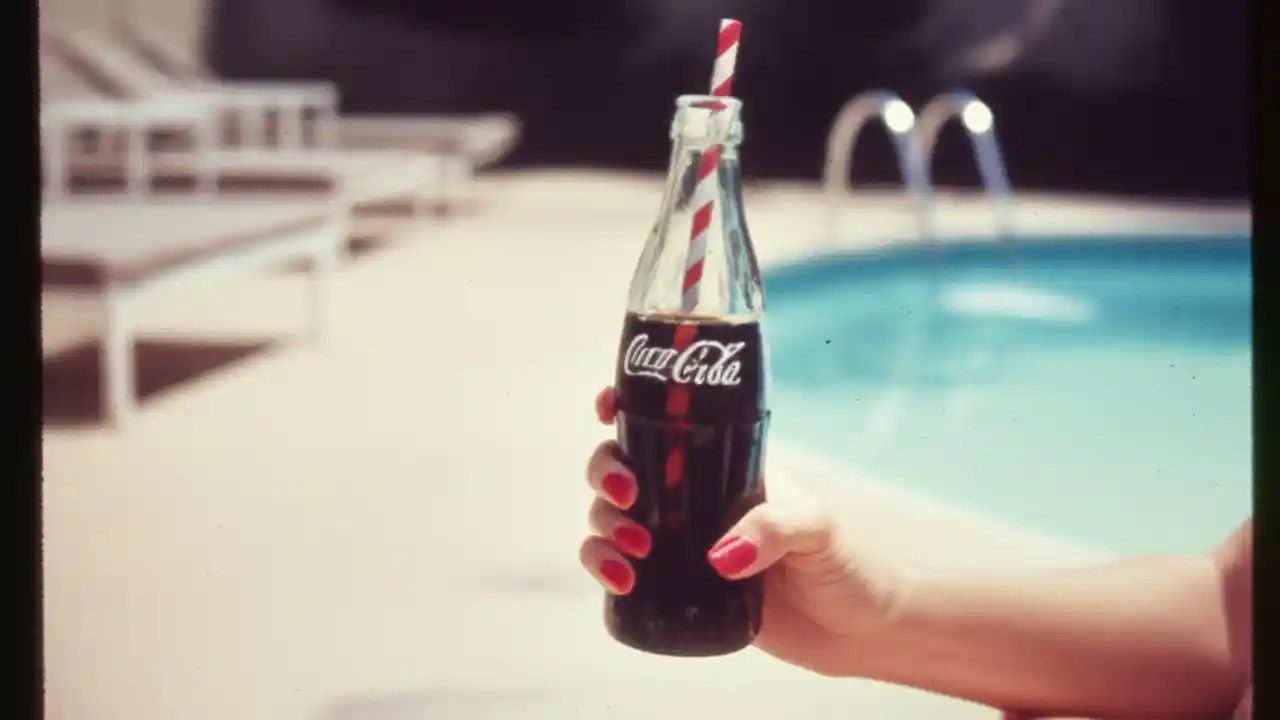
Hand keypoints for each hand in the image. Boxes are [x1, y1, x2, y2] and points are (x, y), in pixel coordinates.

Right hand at [580, 386, 903, 675]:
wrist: (858, 631)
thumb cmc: (848, 565)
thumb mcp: (820, 530)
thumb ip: (775, 529)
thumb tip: (720, 556)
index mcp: (725, 466)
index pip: (666, 423)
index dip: (627, 407)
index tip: (607, 407)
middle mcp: (694, 498)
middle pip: (622, 466)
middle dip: (607, 472)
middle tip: (628, 496)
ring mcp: (679, 541)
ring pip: (611, 516)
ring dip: (604, 525)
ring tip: (634, 552)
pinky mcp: (673, 587)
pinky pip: (618, 566)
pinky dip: (604, 566)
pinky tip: (621, 581)